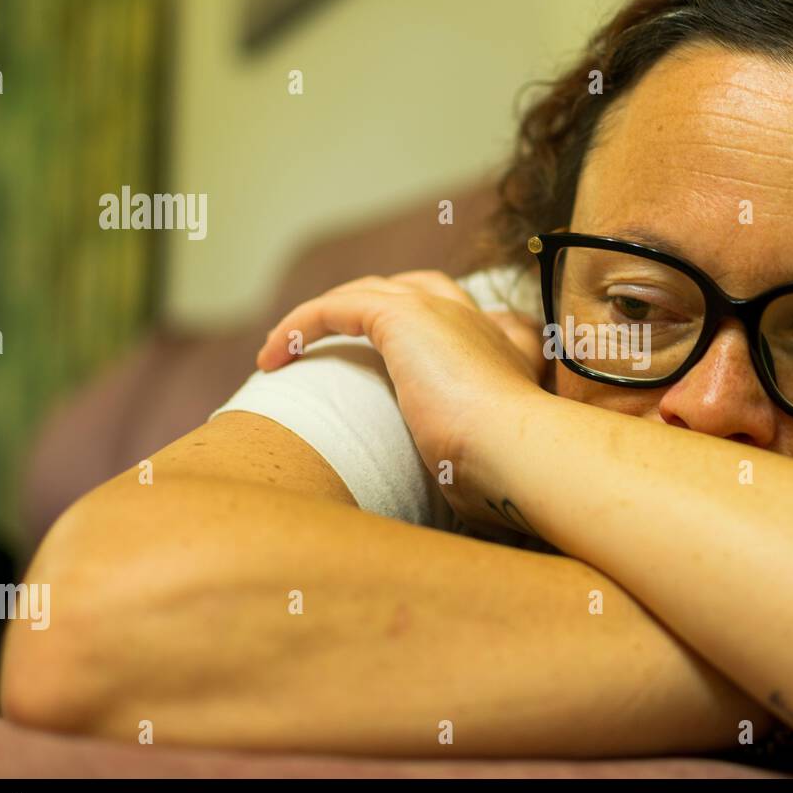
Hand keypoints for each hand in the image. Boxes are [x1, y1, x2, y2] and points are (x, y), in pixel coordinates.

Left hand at [256, 271, 547, 524]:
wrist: (519, 452)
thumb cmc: (511, 475)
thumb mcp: (495, 465)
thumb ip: (482, 464)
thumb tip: (472, 502)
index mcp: (506, 352)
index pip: (473, 320)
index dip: (434, 330)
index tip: (406, 364)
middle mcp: (475, 322)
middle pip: (416, 291)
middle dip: (375, 308)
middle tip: (337, 343)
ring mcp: (441, 312)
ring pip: (369, 294)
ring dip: (326, 316)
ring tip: (288, 351)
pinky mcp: (404, 317)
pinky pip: (336, 307)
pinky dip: (301, 325)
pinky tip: (272, 358)